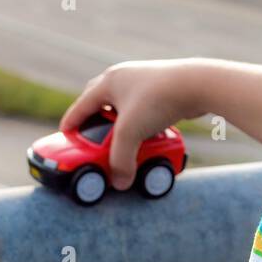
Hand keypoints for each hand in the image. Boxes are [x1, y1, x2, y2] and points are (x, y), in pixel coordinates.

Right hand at [59, 58, 208, 190]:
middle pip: (99, 100)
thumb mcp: (131, 134)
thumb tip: (120, 184)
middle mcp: (123, 78)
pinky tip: (142, 132)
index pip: (80, 107)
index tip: (64, 137)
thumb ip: (120, 161)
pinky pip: (141, 107)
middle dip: (92, 119)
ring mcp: (143, 81)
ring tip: (115, 138)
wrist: (197, 84)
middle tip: (87, 137)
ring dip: (116, 121)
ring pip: (122, 104)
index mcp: (108, 82)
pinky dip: (136, 121)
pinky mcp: (161, 89)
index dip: (71, 124)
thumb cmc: (158, 100)